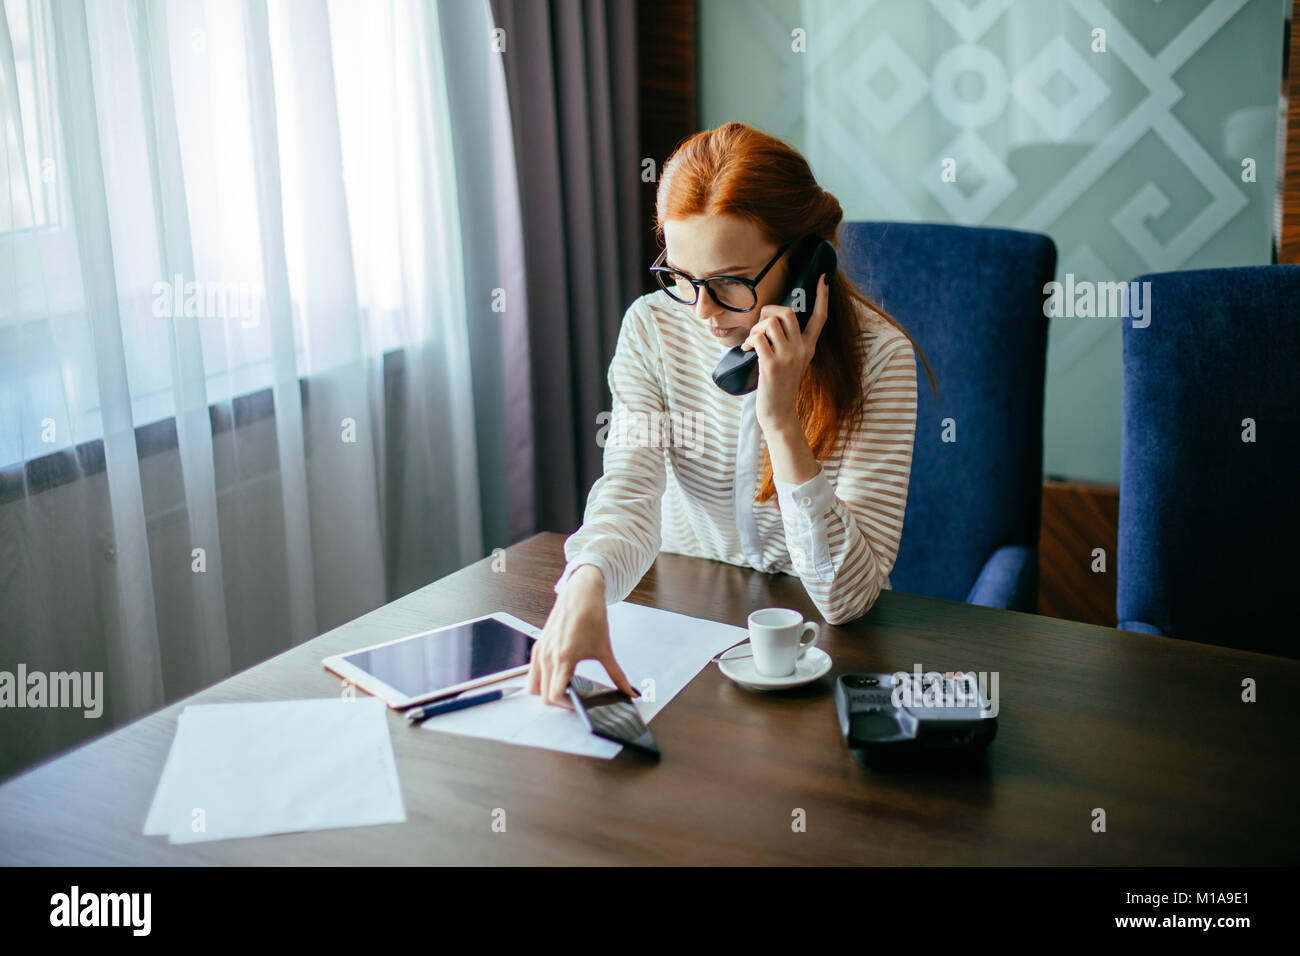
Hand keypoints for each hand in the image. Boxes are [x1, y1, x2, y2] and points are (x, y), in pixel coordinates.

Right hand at [527, 565, 638, 707]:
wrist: (581, 593)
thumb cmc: (591, 616)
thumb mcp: (605, 650)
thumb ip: (617, 676)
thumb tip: (630, 692)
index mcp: (564, 657)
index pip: (554, 695)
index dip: (566, 706)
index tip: (579, 706)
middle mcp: (547, 655)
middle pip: (542, 695)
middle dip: (557, 702)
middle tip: (574, 700)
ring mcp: (540, 650)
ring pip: (532, 685)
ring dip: (545, 692)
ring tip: (565, 690)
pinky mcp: (538, 646)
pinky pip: (532, 671)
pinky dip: (541, 679)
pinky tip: (557, 676)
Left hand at [741, 273, 829, 432]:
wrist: (778, 413)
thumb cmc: (780, 386)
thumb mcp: (792, 362)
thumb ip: (788, 343)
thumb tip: (770, 323)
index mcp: (809, 348)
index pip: (820, 318)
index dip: (822, 297)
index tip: (823, 278)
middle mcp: (801, 350)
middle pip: (788, 312)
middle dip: (769, 311)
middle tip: (760, 325)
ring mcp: (787, 357)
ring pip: (770, 323)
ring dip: (756, 327)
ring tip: (752, 341)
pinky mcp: (771, 365)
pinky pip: (758, 338)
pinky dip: (749, 340)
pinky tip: (746, 350)